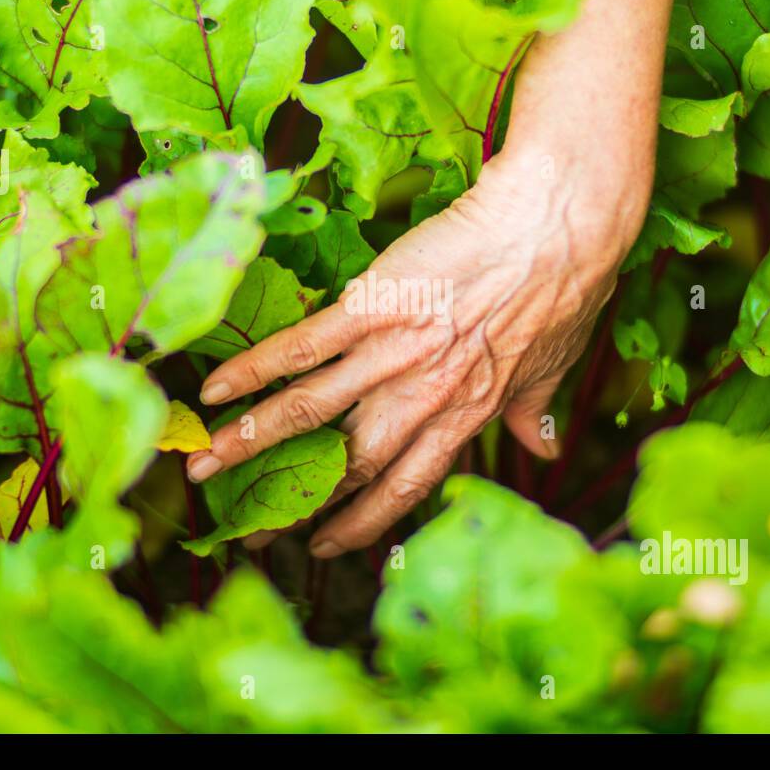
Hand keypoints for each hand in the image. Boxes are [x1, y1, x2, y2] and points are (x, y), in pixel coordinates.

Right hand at [185, 146, 640, 556]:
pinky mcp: (371, 303)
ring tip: (204, 465)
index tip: (324, 545)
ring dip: (252, 442)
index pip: (403, 486)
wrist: (557, 224)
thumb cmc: (564, 289)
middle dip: (291, 502)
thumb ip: (532, 412)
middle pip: (344, 464)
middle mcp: (423, 397)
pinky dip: (255, 369)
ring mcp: (394, 351)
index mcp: (465, 415)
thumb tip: (542, 450)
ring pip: (310, 411)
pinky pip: (302, 346)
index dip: (360, 521)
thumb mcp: (553, 365)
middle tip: (245, 527)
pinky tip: (215, 389)